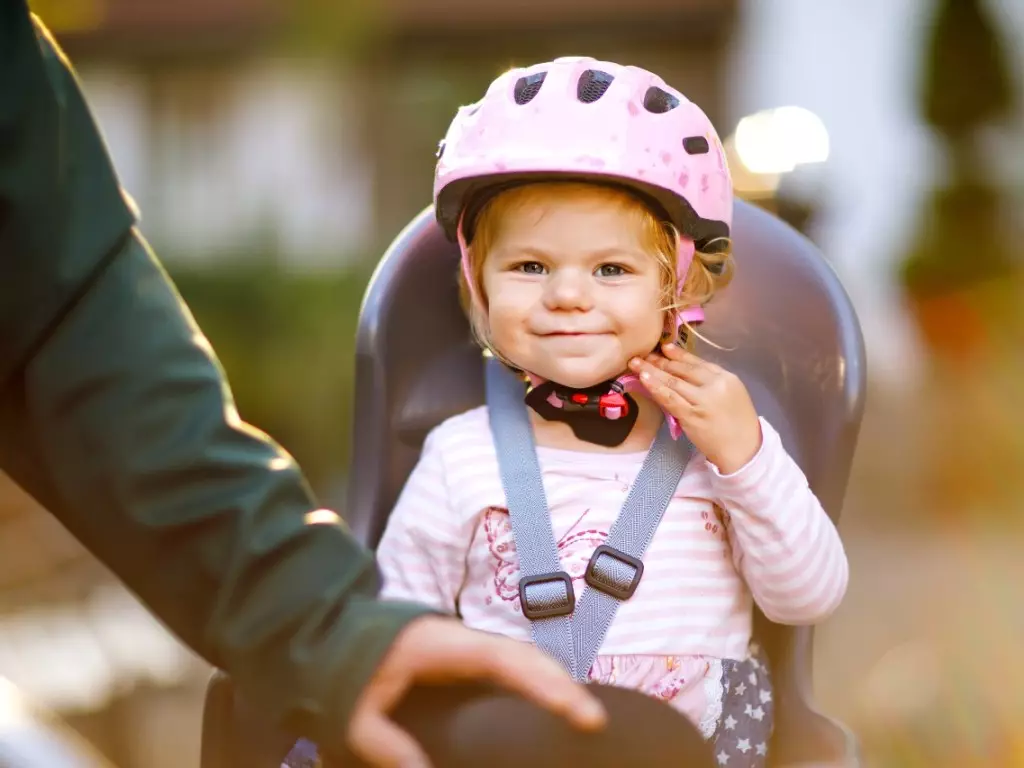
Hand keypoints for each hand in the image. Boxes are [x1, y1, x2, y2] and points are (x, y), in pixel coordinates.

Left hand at [346, 615, 606, 767]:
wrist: (331, 629)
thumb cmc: (345, 664)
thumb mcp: (356, 709)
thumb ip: (386, 745)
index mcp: (444, 645)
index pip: (504, 660)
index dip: (542, 682)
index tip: (574, 708)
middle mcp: (464, 640)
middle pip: (524, 656)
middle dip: (560, 684)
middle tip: (593, 721)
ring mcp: (467, 646)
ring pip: (522, 658)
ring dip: (553, 680)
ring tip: (583, 715)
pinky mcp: (465, 657)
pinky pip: (510, 666)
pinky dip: (535, 680)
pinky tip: (548, 704)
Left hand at [629, 342, 761, 473]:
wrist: (744, 450)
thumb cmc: (739, 425)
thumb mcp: (732, 395)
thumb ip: (712, 384)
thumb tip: (686, 374)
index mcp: (726, 378)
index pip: (698, 363)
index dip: (679, 355)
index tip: (664, 348)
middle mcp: (714, 385)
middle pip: (682, 370)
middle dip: (661, 361)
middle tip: (643, 355)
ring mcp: (702, 401)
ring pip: (672, 382)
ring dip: (652, 371)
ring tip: (636, 364)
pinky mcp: (691, 416)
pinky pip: (669, 399)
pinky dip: (655, 388)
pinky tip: (644, 379)